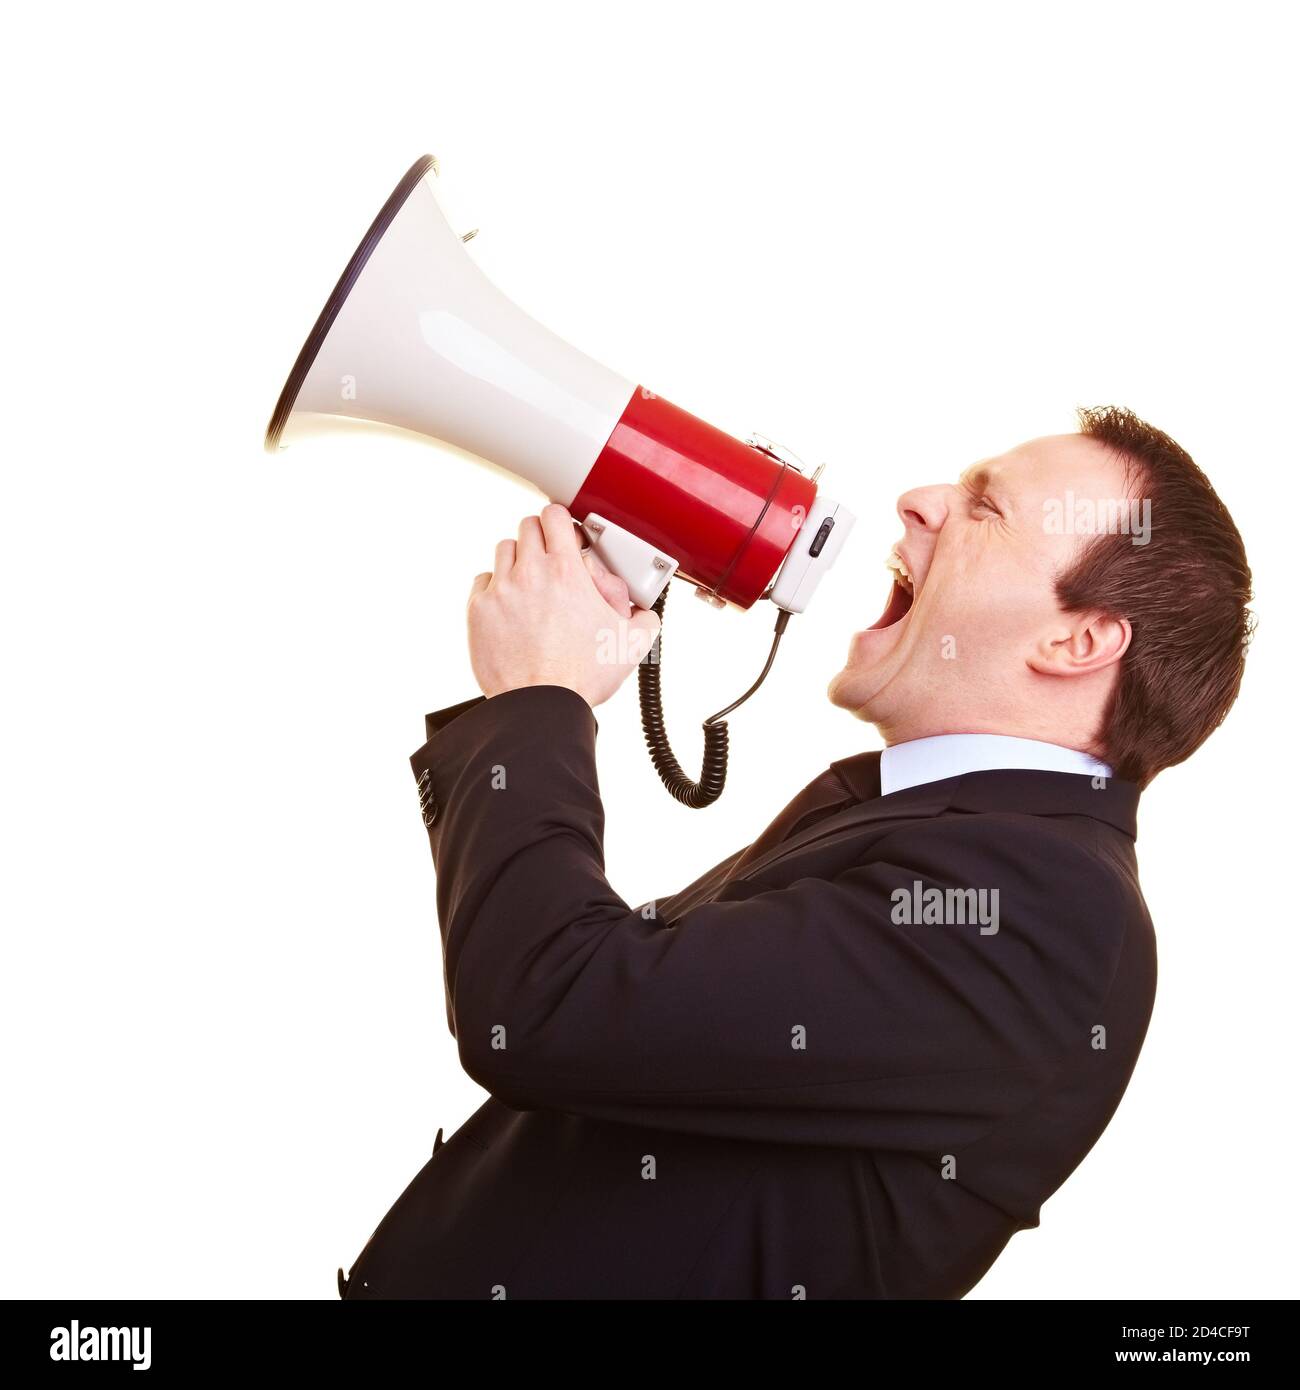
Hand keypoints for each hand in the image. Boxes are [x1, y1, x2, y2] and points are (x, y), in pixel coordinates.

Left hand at [467, 503, 661, 707]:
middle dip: (541, 536)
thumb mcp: (631, 646)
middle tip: (550, 556)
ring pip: (504, 549)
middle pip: (527, 526)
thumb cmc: (581, 677)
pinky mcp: (479, 610)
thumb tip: (646, 615)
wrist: (539, 705)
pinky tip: (510, 605)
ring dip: (518, 558)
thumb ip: (645, 620)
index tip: (567, 535)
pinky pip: (483, 581)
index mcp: (566, 571)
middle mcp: (530, 573)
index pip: (555, 516)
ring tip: (531, 581)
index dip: (563, 520)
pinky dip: (496, 587)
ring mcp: (500, 590)